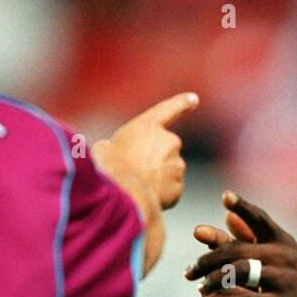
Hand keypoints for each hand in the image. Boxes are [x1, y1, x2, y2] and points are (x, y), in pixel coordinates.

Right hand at [94, 92, 196, 210]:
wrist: (124, 196)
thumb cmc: (109, 168)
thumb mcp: (102, 149)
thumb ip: (115, 145)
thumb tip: (112, 152)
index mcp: (149, 126)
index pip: (168, 110)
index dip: (181, 104)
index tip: (194, 99)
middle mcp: (169, 142)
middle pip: (163, 150)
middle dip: (152, 160)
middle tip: (131, 172)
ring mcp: (176, 165)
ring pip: (166, 171)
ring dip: (154, 178)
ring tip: (134, 187)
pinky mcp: (178, 187)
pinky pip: (168, 190)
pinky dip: (158, 194)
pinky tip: (142, 198)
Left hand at [186, 192, 296, 296]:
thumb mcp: (282, 251)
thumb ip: (253, 234)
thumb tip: (226, 211)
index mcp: (281, 240)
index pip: (260, 219)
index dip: (243, 207)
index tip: (225, 196)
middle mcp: (282, 256)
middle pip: (237, 251)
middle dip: (207, 260)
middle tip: (188, 271)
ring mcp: (283, 280)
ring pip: (239, 274)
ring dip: (213, 281)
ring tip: (200, 288)